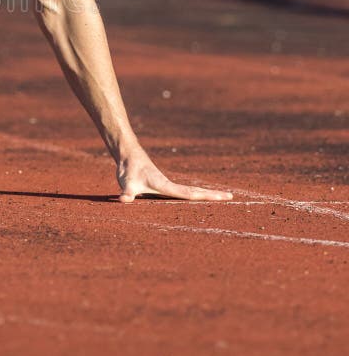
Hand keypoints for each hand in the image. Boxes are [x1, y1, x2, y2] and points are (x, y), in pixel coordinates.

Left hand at [117, 151, 231, 202]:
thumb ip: (125, 194)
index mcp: (165, 186)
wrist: (128, 155)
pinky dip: (196, 193)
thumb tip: (123, 200)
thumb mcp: (126, 184)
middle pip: (195, 191)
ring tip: (223, 196)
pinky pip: (184, 191)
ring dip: (206, 193)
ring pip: (191, 190)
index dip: (205, 196)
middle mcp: (170, 185)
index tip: (221, 197)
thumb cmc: (128, 170)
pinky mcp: (164, 185)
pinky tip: (199, 197)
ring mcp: (168, 184)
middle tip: (232, 197)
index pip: (189, 193)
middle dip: (213, 194)